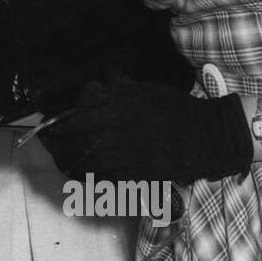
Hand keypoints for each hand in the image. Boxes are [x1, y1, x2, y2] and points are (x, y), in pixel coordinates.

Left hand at [41, 77, 253, 183]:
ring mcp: (133, 153)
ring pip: (94, 160)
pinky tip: (89, 174)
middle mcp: (124, 130)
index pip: (84, 116)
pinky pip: (111, 176)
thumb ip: (121, 90)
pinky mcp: (142, 172)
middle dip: (65, 144)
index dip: (65, 123)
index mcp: (124, 107)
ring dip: (77, 161)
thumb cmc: (176, 108)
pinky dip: (97, 176)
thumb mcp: (148, 91)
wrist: (207, 135)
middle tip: (54, 147)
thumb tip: (98, 84)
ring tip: (66, 161)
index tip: (54, 127)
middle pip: (84, 139)